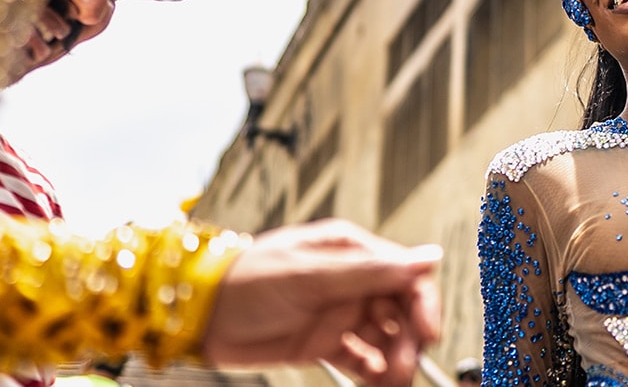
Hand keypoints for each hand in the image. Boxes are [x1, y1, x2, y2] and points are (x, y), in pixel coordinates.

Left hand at [201, 218, 442, 386]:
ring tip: (392, 381)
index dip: (423, 305)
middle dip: (407, 341)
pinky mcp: (324, 342)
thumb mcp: (310, 273)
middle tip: (404, 368)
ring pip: (384, 339)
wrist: (199, 315)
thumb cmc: (244, 279)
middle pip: (399, 312)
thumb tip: (426, 256)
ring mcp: (338, 313)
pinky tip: (378, 382)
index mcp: (351, 252)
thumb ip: (370, 270)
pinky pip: (362, 359)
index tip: (428, 333)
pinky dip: (374, 372)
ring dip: (394, 360)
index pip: (404, 276)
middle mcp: (351, 281)